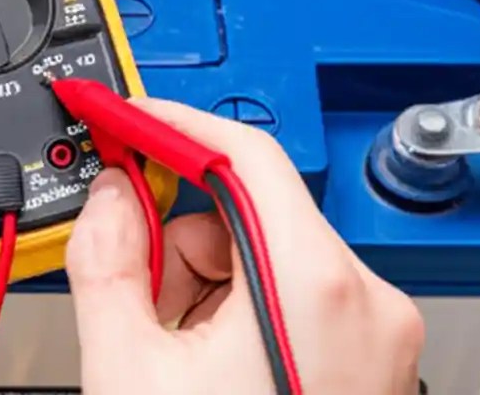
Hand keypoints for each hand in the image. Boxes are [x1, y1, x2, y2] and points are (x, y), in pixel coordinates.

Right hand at [66, 98, 424, 393]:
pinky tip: (198, 362)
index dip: (168, 124)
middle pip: (250, 211)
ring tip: (167, 349)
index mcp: (315, 286)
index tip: (119, 113)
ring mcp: (373, 336)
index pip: (242, 154)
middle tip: (130, 278)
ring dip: (202, 281)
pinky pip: (289, 298)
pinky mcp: (367, 361)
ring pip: (266, 257)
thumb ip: (105, 258)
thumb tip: (110, 197)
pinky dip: (234, 311)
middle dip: (177, 234)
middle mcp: (364, 303)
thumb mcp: (127, 365)